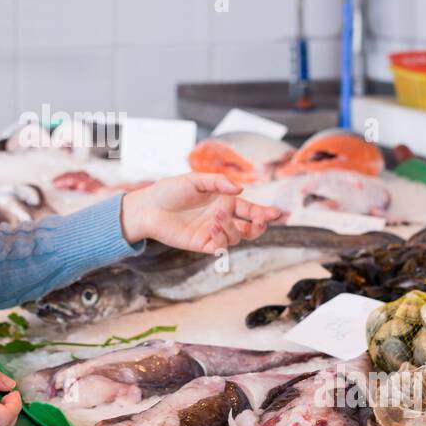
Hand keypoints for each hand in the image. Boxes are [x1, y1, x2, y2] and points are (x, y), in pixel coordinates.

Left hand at [119, 173, 281, 253]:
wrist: (148, 207)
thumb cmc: (169, 190)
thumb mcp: (195, 179)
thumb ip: (218, 182)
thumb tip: (240, 190)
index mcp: (224, 201)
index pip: (250, 209)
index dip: (265, 213)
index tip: (277, 213)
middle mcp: (222, 217)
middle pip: (250, 228)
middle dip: (259, 225)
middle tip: (261, 220)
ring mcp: (213, 232)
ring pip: (237, 237)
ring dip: (233, 227)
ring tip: (216, 216)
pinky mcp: (203, 244)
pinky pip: (221, 246)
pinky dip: (222, 238)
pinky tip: (213, 227)